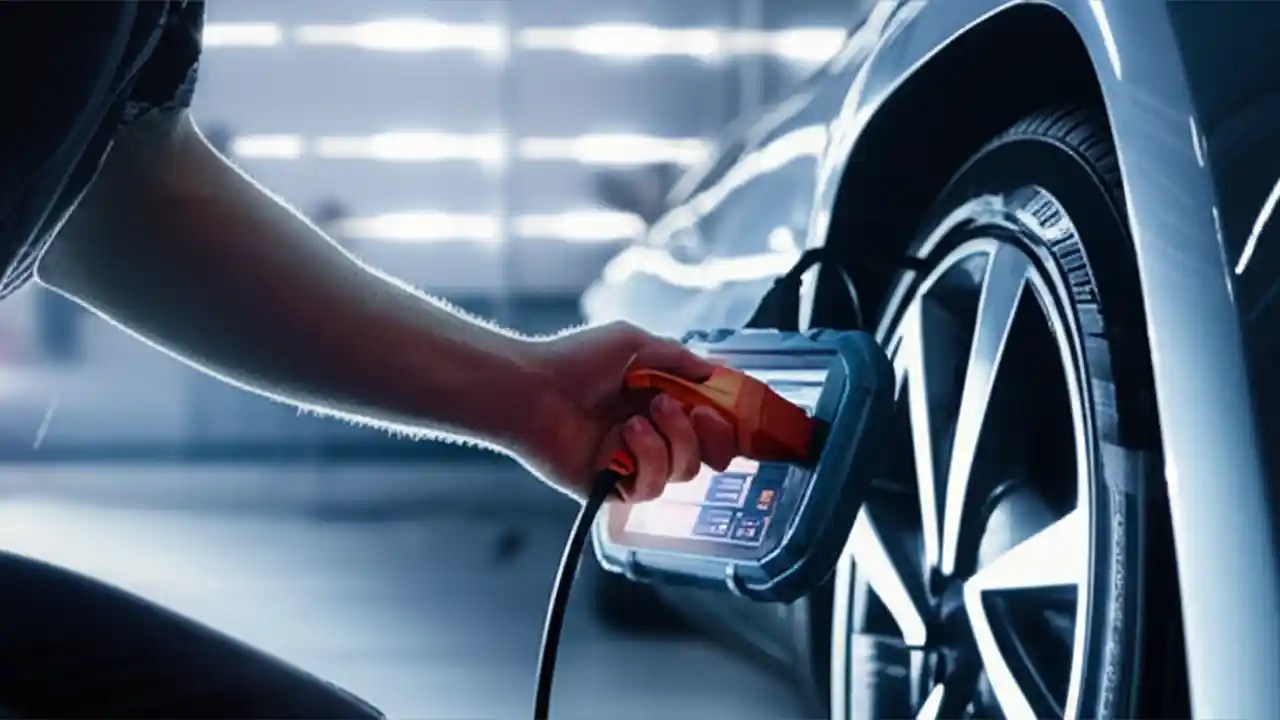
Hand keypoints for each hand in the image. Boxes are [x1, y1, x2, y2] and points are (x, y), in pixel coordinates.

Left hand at [517, 321, 737, 501]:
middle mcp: (651, 436)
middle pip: (710, 456)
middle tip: (696, 414)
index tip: (729, 409)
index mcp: (658, 402)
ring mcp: (633, 463)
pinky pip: (653, 488)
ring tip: (641, 416)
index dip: (727, 421)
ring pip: (686, 472)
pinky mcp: (612, 488)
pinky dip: (648, 457)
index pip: (710, 424)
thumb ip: (678, 357)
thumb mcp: (634, 343)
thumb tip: (715, 371)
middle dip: (713, 436)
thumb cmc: (572, 360)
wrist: (530, 388)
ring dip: (674, 440)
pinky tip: (626, 435)